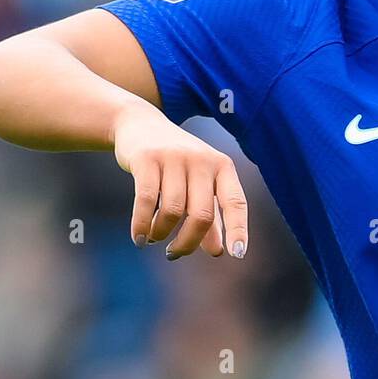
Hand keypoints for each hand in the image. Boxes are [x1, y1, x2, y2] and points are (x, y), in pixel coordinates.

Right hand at [111, 98, 249, 260]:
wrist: (140, 124)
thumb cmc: (177, 162)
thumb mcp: (198, 184)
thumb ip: (210, 216)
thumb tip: (218, 251)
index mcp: (222, 166)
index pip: (236, 202)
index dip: (238, 228)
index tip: (237, 254)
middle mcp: (202, 160)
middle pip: (202, 214)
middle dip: (188, 242)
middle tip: (174, 254)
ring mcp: (174, 157)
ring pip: (173, 211)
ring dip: (162, 233)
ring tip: (154, 239)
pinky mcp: (146, 158)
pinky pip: (146, 201)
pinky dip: (142, 225)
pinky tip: (140, 238)